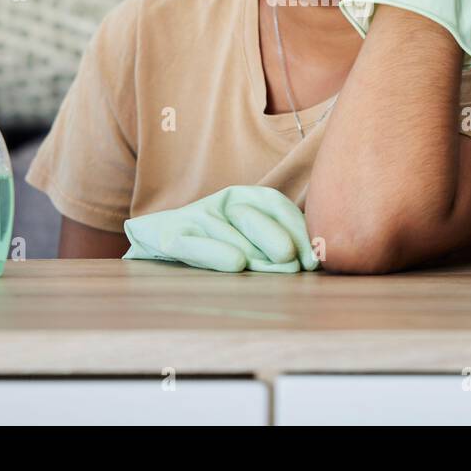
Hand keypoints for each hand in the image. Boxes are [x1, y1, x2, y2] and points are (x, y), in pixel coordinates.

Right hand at [122, 185, 319, 272]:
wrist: (156, 247)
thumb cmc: (218, 250)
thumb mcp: (250, 245)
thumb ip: (279, 249)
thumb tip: (314, 263)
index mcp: (243, 199)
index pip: (273, 203)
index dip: (294, 226)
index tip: (312, 254)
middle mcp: (220, 203)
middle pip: (250, 214)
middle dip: (275, 237)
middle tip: (292, 261)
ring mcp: (194, 218)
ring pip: (225, 233)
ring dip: (249, 253)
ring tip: (273, 272)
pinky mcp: (169, 236)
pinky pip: (193, 244)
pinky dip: (214, 253)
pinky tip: (236, 264)